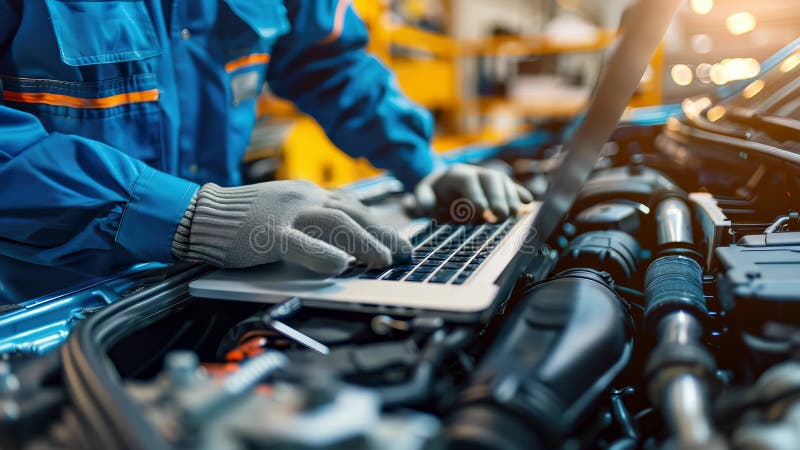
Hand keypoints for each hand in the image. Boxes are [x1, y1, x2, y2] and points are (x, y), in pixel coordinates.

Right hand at [172, 180, 411, 274]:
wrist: (203, 215)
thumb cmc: (245, 219)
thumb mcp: (286, 213)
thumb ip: (314, 223)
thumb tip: (347, 243)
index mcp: (309, 194)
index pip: (354, 207)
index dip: (381, 225)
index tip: (401, 242)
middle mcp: (304, 198)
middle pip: (354, 213)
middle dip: (384, 234)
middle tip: (406, 254)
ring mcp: (287, 215)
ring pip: (337, 224)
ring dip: (365, 243)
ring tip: (385, 261)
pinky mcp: (268, 234)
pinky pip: (300, 243)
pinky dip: (322, 254)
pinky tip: (340, 265)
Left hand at [414, 164, 532, 221]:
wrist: (444, 185)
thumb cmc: (434, 193)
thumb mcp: (424, 193)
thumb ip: (423, 199)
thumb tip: (425, 208)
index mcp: (456, 173)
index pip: (469, 180)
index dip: (476, 195)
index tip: (480, 211)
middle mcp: (476, 172)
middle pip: (491, 179)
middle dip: (497, 196)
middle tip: (500, 214)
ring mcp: (489, 178)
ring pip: (503, 182)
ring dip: (510, 197)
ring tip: (513, 214)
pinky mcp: (500, 186)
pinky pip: (512, 187)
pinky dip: (520, 194)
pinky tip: (528, 203)